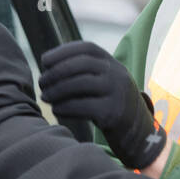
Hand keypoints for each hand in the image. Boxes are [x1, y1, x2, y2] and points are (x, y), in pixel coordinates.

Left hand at [38, 40, 165, 169]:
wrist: (137, 130)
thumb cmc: (109, 103)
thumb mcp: (102, 82)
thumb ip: (83, 71)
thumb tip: (47, 65)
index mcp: (112, 62)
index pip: (86, 48)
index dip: (63, 51)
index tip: (44, 61)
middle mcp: (117, 73)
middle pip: (81, 64)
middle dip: (56, 72)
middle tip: (42, 83)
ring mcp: (117, 92)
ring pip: (81, 84)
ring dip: (57, 90)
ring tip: (45, 97)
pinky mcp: (113, 112)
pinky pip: (84, 106)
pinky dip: (65, 107)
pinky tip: (56, 110)